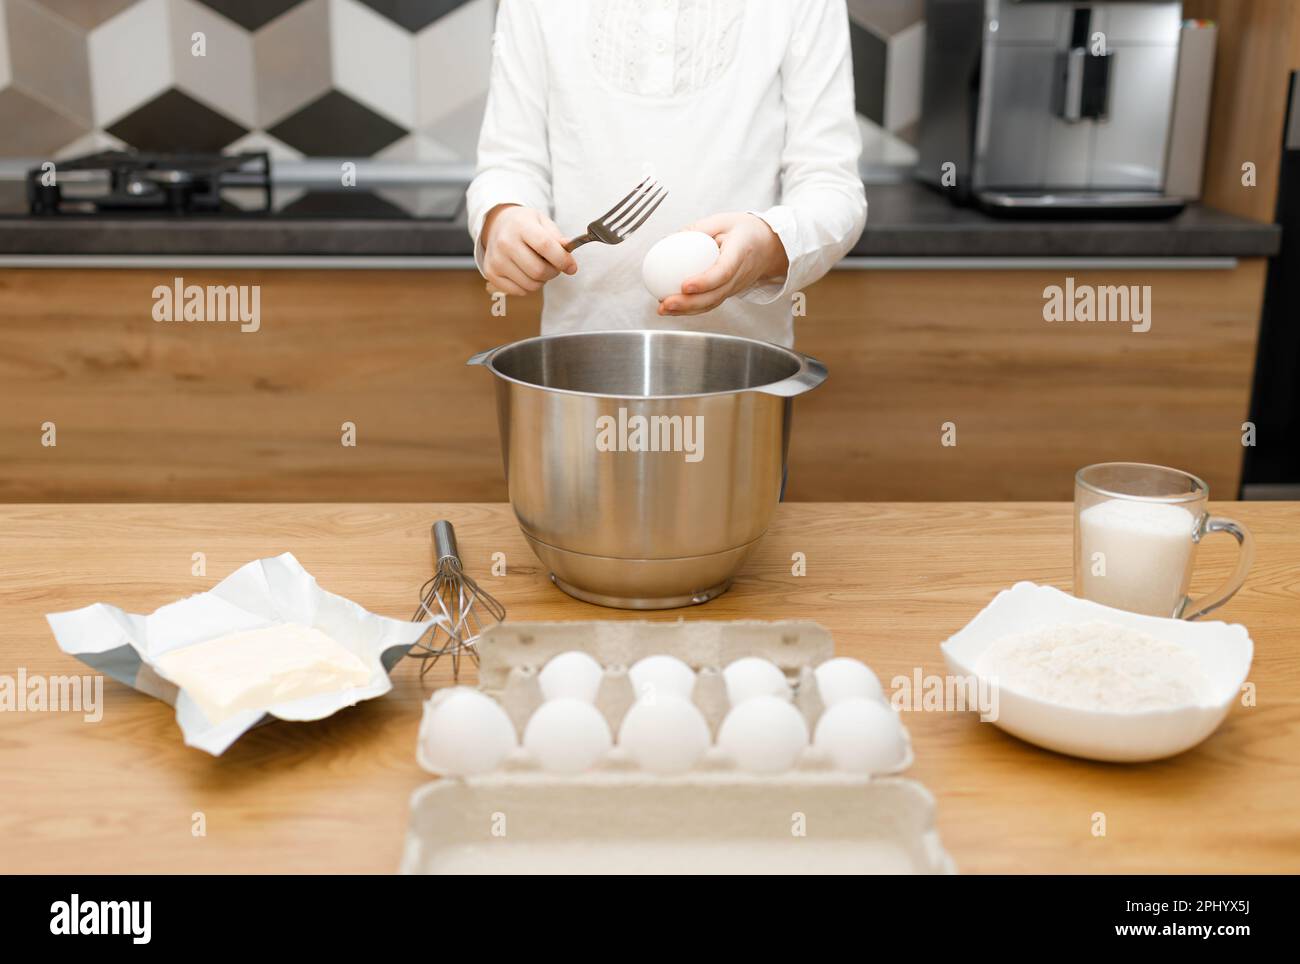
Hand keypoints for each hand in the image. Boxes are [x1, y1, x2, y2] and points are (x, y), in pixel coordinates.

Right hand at [481, 204, 577, 295]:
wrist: (498, 224)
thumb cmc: (524, 225)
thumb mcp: (543, 222)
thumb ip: (557, 238)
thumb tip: (569, 254)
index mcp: (521, 225)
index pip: (545, 246)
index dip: (562, 260)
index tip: (571, 267)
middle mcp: (505, 242)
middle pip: (538, 271)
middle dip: (553, 272)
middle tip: (554, 266)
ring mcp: (496, 260)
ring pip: (531, 285)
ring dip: (542, 281)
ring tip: (538, 267)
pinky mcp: (491, 273)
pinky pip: (519, 291)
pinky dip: (528, 286)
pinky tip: (526, 273)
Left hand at [658, 212, 788, 315]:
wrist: (770, 247)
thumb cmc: (747, 232)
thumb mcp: (724, 220)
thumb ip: (699, 228)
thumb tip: (670, 238)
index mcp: (741, 252)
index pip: (723, 272)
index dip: (704, 282)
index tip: (684, 285)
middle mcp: (740, 274)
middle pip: (715, 295)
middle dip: (688, 303)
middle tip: (665, 303)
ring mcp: (735, 287)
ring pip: (711, 303)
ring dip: (686, 310)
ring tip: (663, 309)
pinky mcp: (729, 292)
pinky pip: (710, 303)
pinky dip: (691, 308)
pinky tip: (673, 308)